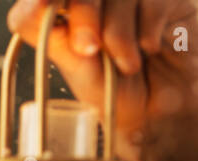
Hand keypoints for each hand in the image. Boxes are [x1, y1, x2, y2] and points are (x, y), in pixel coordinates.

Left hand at [6, 0, 197, 160]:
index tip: (43, 8)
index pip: (38, 1)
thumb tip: (36, 7)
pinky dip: (148, 26)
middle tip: (89, 50)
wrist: (161, 113)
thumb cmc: (115, 93)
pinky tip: (149, 48)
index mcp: (65, 14)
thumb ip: (57, 37)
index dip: (39, 3)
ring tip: (127, 65)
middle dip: (84, 14)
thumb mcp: (80, 71)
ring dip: (119, 31)